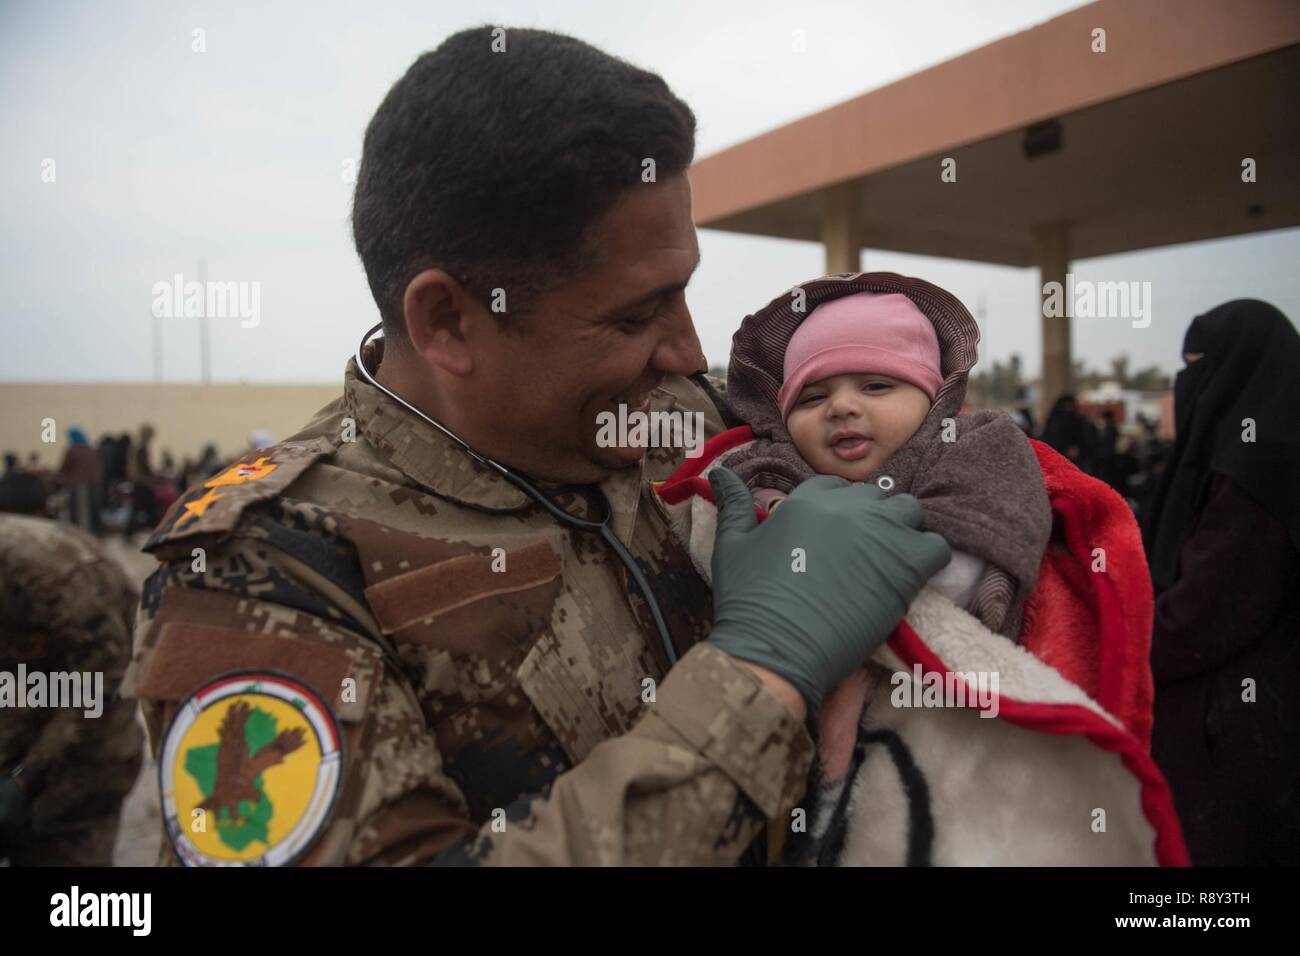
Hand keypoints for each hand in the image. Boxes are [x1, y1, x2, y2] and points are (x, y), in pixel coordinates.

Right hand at [705, 467, 949, 710]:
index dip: (837, 511)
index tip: (833, 538)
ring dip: (901, 532)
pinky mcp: (905, 566)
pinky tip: (907, 580)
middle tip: (860, 555)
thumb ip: (733, 504)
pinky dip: (927, 559)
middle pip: (875, 498)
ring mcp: (879, 534)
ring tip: (887, 562)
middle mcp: (847, 508)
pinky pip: (935, 547)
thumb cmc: (749, 602)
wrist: (775, 649)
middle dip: (870, 520)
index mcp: (806, 500)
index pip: (835, 488)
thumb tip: (719, 473)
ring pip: (909, 513)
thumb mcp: (732, 546)